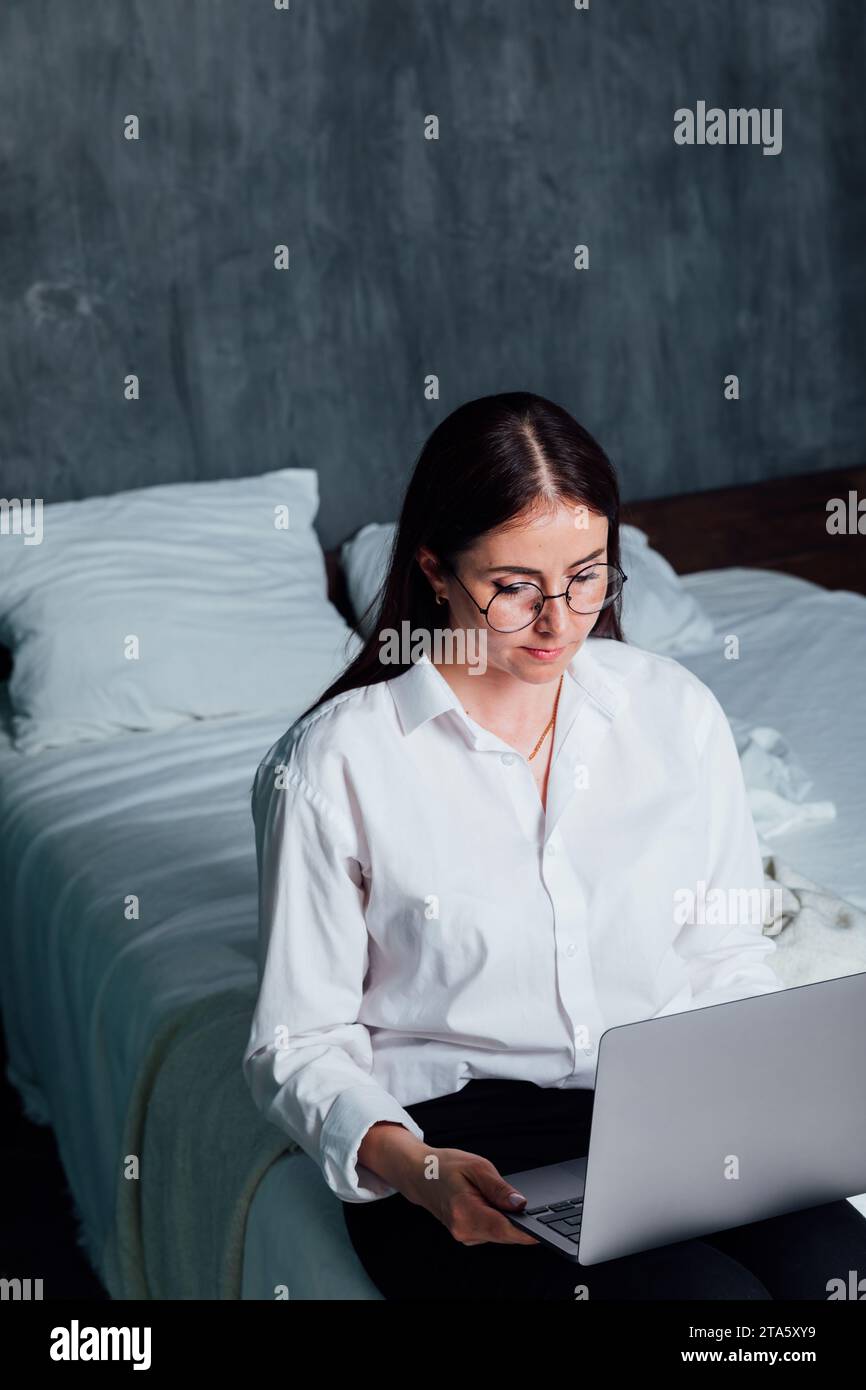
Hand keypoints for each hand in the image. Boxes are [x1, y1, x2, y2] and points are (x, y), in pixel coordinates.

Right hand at [397, 1143, 541, 1246]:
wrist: (419, 1174)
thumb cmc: (444, 1167)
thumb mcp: (476, 1166)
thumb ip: (499, 1187)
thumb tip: (520, 1204)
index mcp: (465, 1212)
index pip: (503, 1230)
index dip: (526, 1233)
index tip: (542, 1230)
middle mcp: (463, 1230)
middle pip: (504, 1235)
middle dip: (520, 1224)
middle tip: (529, 1207)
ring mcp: (464, 1235)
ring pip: (499, 1234)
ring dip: (507, 1221)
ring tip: (500, 1198)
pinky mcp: (466, 1235)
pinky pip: (491, 1232)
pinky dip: (498, 1221)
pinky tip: (492, 1205)